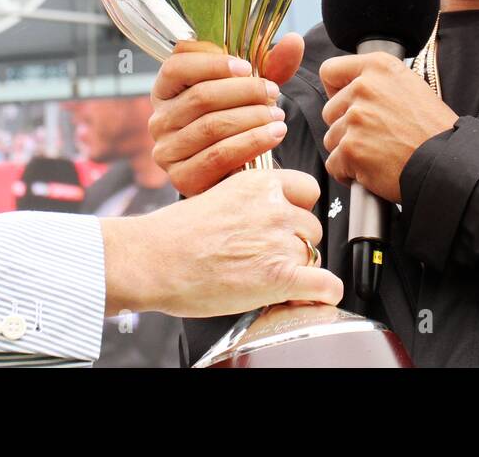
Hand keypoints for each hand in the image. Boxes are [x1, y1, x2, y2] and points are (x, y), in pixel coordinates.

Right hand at [101, 169, 342, 316]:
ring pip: (313, 255)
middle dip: (295, 243)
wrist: (152, 259)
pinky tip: (312, 295)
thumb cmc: (172, 235)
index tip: (289, 221)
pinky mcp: (281, 276)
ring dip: (297, 268)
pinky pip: (326, 285)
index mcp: (259, 184)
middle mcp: (275, 208)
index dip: (299, 209)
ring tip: (267, 276)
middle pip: (311, 227)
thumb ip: (250, 202)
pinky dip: (324, 293)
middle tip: (267, 256)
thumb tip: (265, 216)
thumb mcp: (218, 196)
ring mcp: (280, 242)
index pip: (308, 190)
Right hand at [149, 33, 304, 195]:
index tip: (246, 67)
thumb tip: (293, 41)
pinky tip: (273, 135)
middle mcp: (159, 120)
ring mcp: (166, 151)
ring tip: (278, 116)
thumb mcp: (252, 89)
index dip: (211, 63)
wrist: (239, 170)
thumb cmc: (239, 120)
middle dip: (242, 91)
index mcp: (166, 90)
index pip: (177, 66)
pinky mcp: (182, 178)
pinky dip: (250, 143)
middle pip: (199, 97)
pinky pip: (218, 156)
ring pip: (211, 126)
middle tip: (273, 92)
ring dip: (251, 118)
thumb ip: (271, 64)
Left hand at [320, 52, 458, 202]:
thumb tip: (351, 91)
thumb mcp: (410, 87)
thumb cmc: (435, 131)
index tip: (347, 104)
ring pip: (332, 139)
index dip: (336, 91)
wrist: (448, 163)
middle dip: (346, 127)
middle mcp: (364, 87)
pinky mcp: (351, 148)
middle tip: (375, 137)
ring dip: (349, 151)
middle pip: (329, 110)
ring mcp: (355, 118)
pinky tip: (372, 170)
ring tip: (379, 154)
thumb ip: (377, 84)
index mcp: (379, 67)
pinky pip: (334, 164)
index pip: (330, 71)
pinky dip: (349, 173)